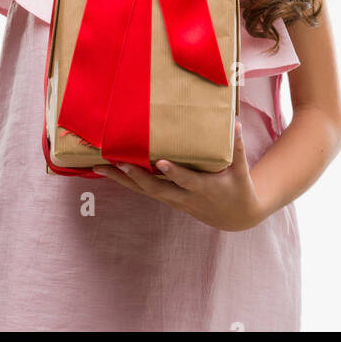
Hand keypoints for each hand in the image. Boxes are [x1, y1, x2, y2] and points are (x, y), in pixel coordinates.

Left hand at [93, 119, 263, 231]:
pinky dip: (126, 182)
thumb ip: (237, 149)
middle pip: (155, 189)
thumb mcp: (241, 172)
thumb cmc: (239, 190)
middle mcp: (184, 197)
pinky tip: (110, 172)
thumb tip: (236, 123)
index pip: (186, 180)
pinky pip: (144, 190)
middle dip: (134, 176)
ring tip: (99, 167)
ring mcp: (173, 200)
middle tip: (115, 163)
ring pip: (144, 191)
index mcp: (203, 189)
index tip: (160, 162)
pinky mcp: (168, 198)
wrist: (234, 218)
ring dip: (121, 180)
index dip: (173, 172)